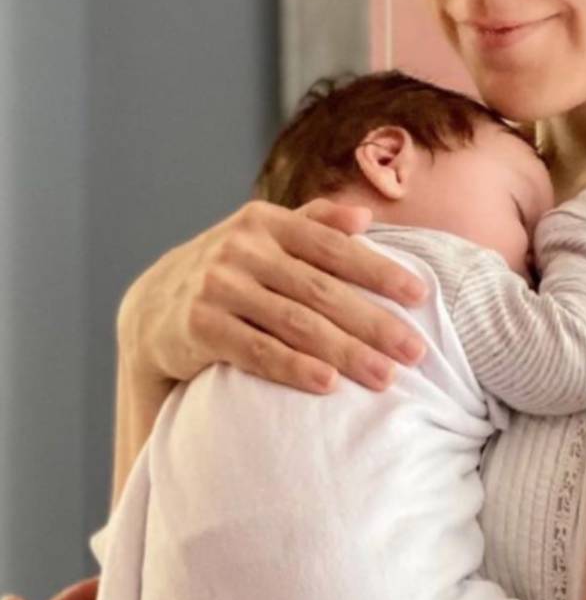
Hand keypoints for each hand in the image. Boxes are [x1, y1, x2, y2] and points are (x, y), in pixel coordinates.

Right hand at [120, 196, 430, 394]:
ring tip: (386, 378)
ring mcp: (218, 287)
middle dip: (374, 323)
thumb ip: (314, 223)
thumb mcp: (263, 236)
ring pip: (295, 323)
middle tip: (415, 351)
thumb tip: (366, 216)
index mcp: (266, 223)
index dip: (379, 271)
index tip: (420, 296)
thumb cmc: (230, 272)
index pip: (334, 247)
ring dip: (346, 352)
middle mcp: (241, 249)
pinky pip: (257, 351)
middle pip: (322, 290)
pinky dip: (294, 368)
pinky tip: (329, 384)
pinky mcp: (199, 326)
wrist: (151, 308)